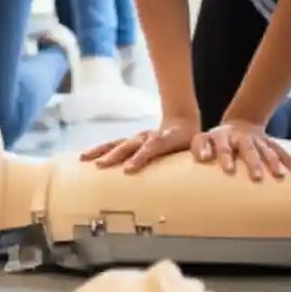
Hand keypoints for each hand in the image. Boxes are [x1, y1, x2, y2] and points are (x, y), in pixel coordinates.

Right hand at [79, 118, 199, 173]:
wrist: (181, 122)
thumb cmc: (188, 139)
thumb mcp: (198, 143)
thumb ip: (201, 148)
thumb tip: (205, 156)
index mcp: (164, 139)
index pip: (151, 148)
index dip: (139, 157)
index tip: (128, 169)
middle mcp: (146, 137)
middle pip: (129, 145)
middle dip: (114, 155)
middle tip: (102, 166)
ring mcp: (137, 138)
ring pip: (116, 143)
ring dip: (100, 151)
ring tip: (85, 159)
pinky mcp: (130, 142)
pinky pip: (112, 145)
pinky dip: (99, 150)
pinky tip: (85, 157)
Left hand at [192, 120, 290, 181]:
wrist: (239, 124)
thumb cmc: (216, 140)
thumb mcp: (204, 138)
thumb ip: (199, 147)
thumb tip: (203, 158)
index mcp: (223, 136)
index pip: (223, 146)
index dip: (225, 156)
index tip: (228, 170)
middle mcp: (241, 137)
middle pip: (248, 148)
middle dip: (254, 162)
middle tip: (257, 177)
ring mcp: (258, 139)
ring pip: (267, 149)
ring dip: (273, 161)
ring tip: (279, 175)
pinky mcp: (269, 142)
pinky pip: (280, 150)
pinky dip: (289, 159)